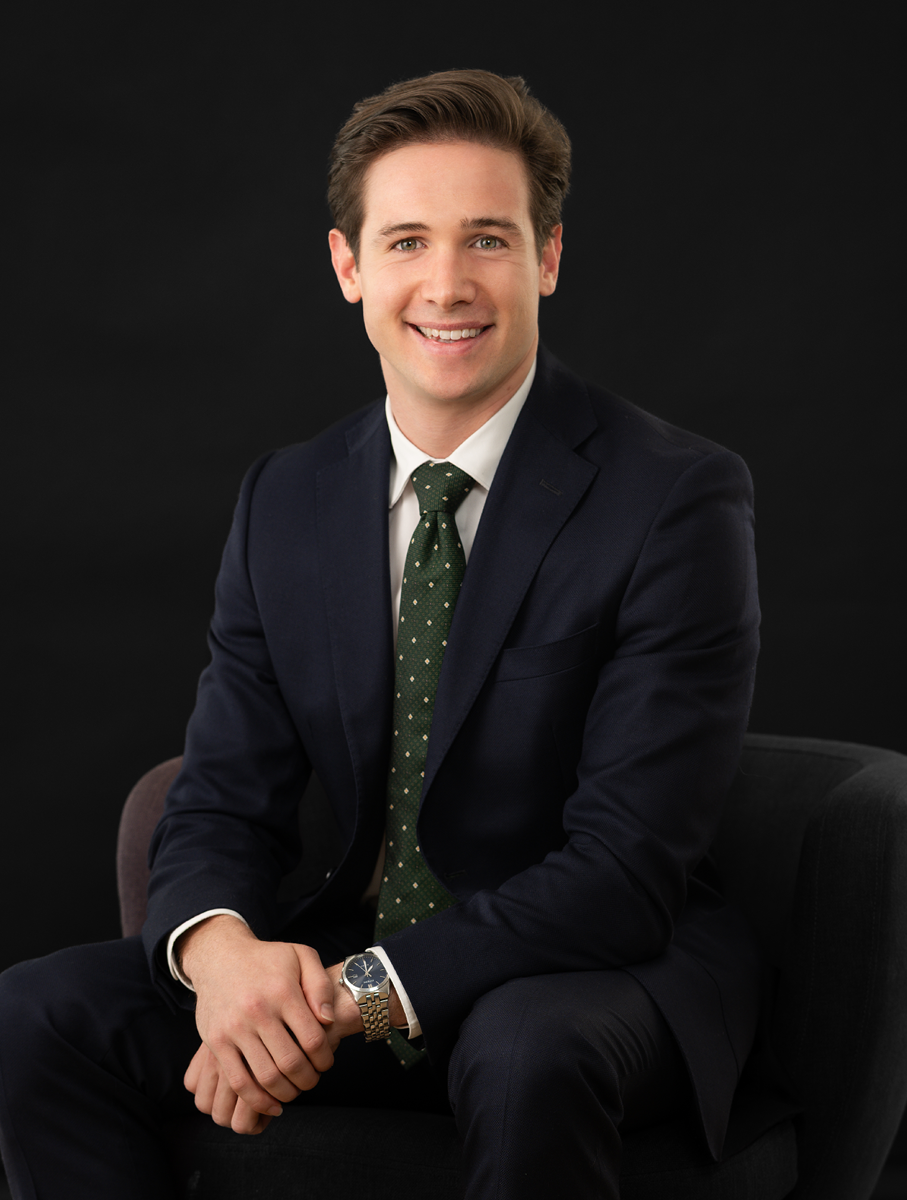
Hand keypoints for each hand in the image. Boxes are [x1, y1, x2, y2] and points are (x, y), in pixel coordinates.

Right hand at [179, 916, 337, 1126]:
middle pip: (291, 1062)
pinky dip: (258, 1100)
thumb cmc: (267, 959)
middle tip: (313, 1080)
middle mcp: (258, 1011)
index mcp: (282, 991)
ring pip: (266, 1077)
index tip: (326, 1062)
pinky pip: (238, 1081)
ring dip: (286, 1093)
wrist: (220, 956)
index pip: (313, 1039)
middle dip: (308, 1080)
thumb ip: (320, 986)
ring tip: (294, 1090)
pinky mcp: (216, 1042)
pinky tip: (272, 1103)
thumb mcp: (301, 956)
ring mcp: (234, 1028)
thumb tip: (328, 1020)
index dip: (325, 1059)